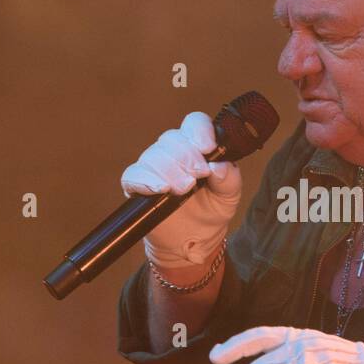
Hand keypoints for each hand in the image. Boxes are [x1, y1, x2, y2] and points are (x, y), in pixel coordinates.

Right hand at [120, 112, 241, 267]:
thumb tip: (218, 165)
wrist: (194, 240)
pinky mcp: (137, 186)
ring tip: (184, 189)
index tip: (208, 148)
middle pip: (171, 139)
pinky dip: (145, 180)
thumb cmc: (212, 210)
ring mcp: (153, 167)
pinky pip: (133, 175)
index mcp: (197, 146)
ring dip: (169, 170)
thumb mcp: (229, 195)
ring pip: (153, 155)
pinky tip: (160, 189)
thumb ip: (229, 178)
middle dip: (186, 156)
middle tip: (198, 176)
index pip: (194, 123)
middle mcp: (173, 151)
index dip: (199, 131)